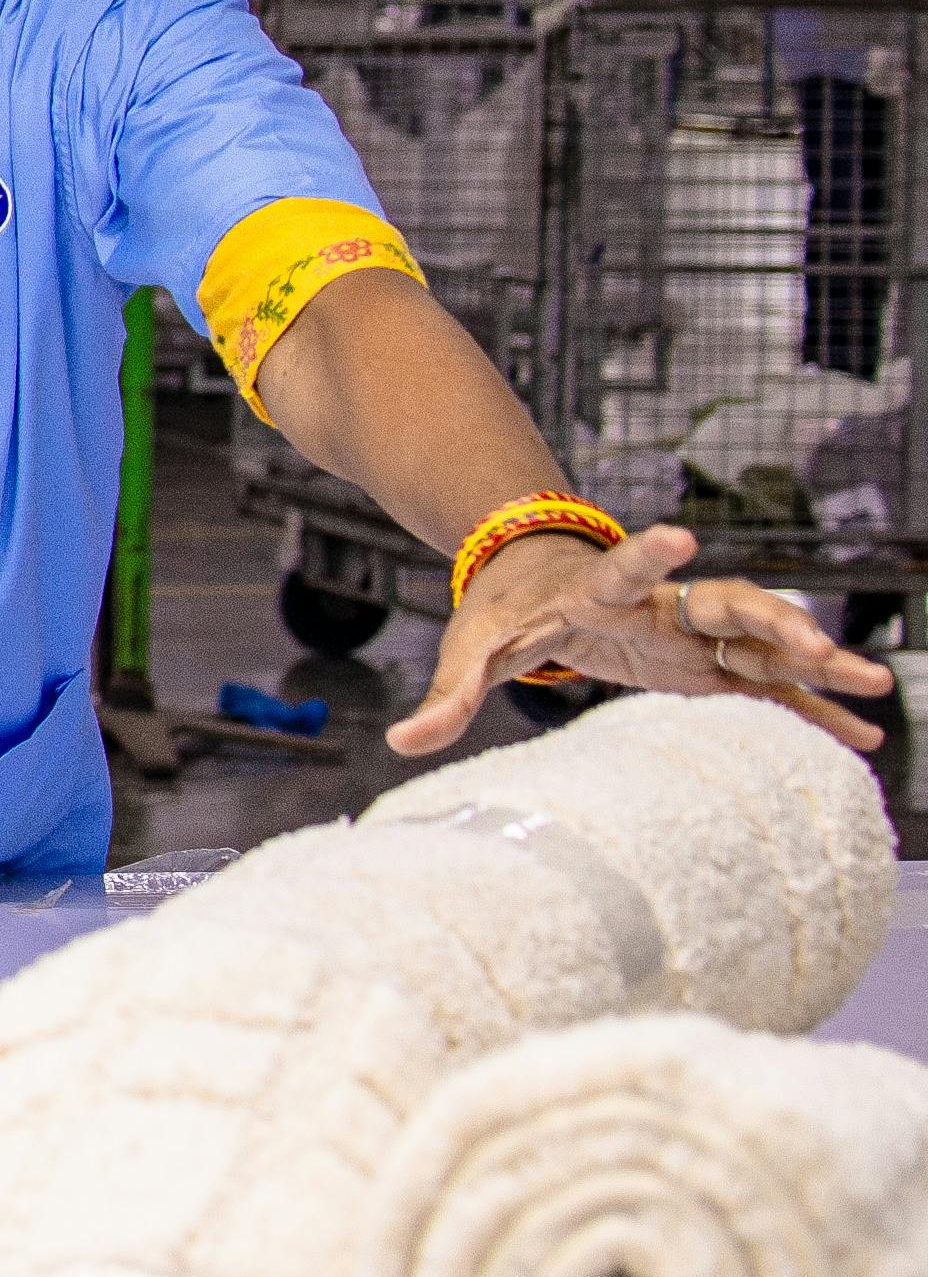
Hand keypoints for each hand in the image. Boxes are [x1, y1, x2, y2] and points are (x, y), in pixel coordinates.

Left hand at [397, 520, 896, 755]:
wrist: (538, 584)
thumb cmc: (505, 613)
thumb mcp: (471, 648)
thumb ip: (448, 694)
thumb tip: (403, 741)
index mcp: (600, 591)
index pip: (624, 570)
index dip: (648, 554)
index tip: (677, 535)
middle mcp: (661, 604)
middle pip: (724, 603)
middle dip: (771, 619)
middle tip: (813, 641)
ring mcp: (692, 632)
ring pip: (764, 641)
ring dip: (814, 661)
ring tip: (873, 686)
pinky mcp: (708, 664)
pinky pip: (769, 686)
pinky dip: (812, 708)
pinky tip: (861, 736)